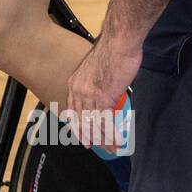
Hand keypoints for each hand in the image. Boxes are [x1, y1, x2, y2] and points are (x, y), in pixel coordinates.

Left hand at [67, 33, 141, 149]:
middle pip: (82, 121)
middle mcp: (78, 91)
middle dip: (90, 137)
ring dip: (104, 139)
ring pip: (94, 124)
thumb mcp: (96, 70)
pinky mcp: (103, 97)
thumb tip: (103, 94)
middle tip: (96, 148)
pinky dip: (112, 133)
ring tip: (112, 148)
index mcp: (74, 83)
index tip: (83, 137)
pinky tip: (117, 141)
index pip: (72, 111)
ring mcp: (89, 95)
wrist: (119, 43)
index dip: (77, 126)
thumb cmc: (113, 52)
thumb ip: (95, 84)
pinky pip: (106, 121)